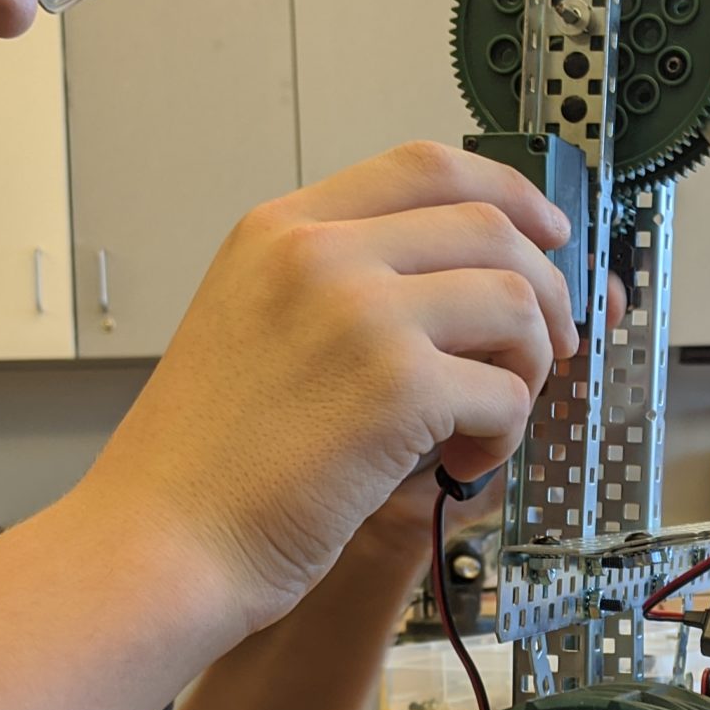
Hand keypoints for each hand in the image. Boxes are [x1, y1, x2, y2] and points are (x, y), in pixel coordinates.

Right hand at [84, 142, 578, 630]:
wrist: (160, 543)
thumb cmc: (205, 465)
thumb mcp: (251, 324)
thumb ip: (340, 287)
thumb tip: (467, 288)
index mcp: (280, 229)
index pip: (424, 165)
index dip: (508, 193)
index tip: (546, 233)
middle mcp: (320, 253)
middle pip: (489, 227)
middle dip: (545, 288)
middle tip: (549, 345)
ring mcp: (360, 313)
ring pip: (514, 299)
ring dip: (528, 364)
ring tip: (488, 418)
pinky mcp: (398, 386)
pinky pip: (506, 390)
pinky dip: (505, 432)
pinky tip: (462, 460)